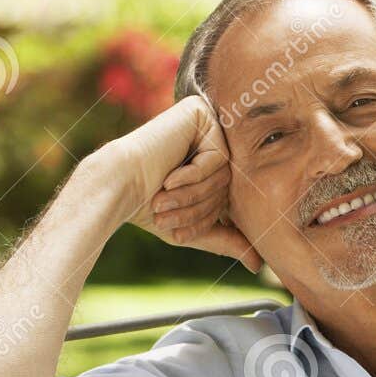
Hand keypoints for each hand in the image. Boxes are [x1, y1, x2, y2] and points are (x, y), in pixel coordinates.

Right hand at [97, 94, 261, 272]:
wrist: (117, 185)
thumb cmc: (148, 207)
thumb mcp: (192, 228)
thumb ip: (226, 240)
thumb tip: (258, 263)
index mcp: (211, 164)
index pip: (228, 198)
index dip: (204, 219)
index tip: (176, 232)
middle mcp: (212, 140)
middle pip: (227, 184)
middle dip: (196, 206)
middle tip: (165, 213)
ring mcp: (207, 124)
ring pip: (223, 172)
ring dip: (191, 193)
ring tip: (163, 196)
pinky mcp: (200, 113)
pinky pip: (216, 156)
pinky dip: (193, 175)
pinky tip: (169, 178)